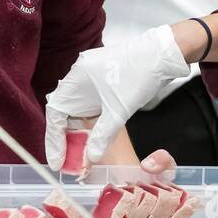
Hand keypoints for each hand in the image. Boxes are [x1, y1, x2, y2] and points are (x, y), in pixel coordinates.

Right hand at [45, 25, 189, 169]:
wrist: (164, 55)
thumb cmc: (140, 74)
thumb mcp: (119, 110)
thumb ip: (102, 136)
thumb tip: (91, 157)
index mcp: (76, 78)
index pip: (56, 113)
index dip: (53, 139)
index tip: (56, 161)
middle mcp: (79, 76)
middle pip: (62, 112)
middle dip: (63, 138)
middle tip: (64, 162)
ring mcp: (91, 79)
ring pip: (75, 110)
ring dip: (75, 132)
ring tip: (76, 154)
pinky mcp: (103, 82)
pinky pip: (87, 106)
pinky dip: (87, 124)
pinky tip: (90, 138)